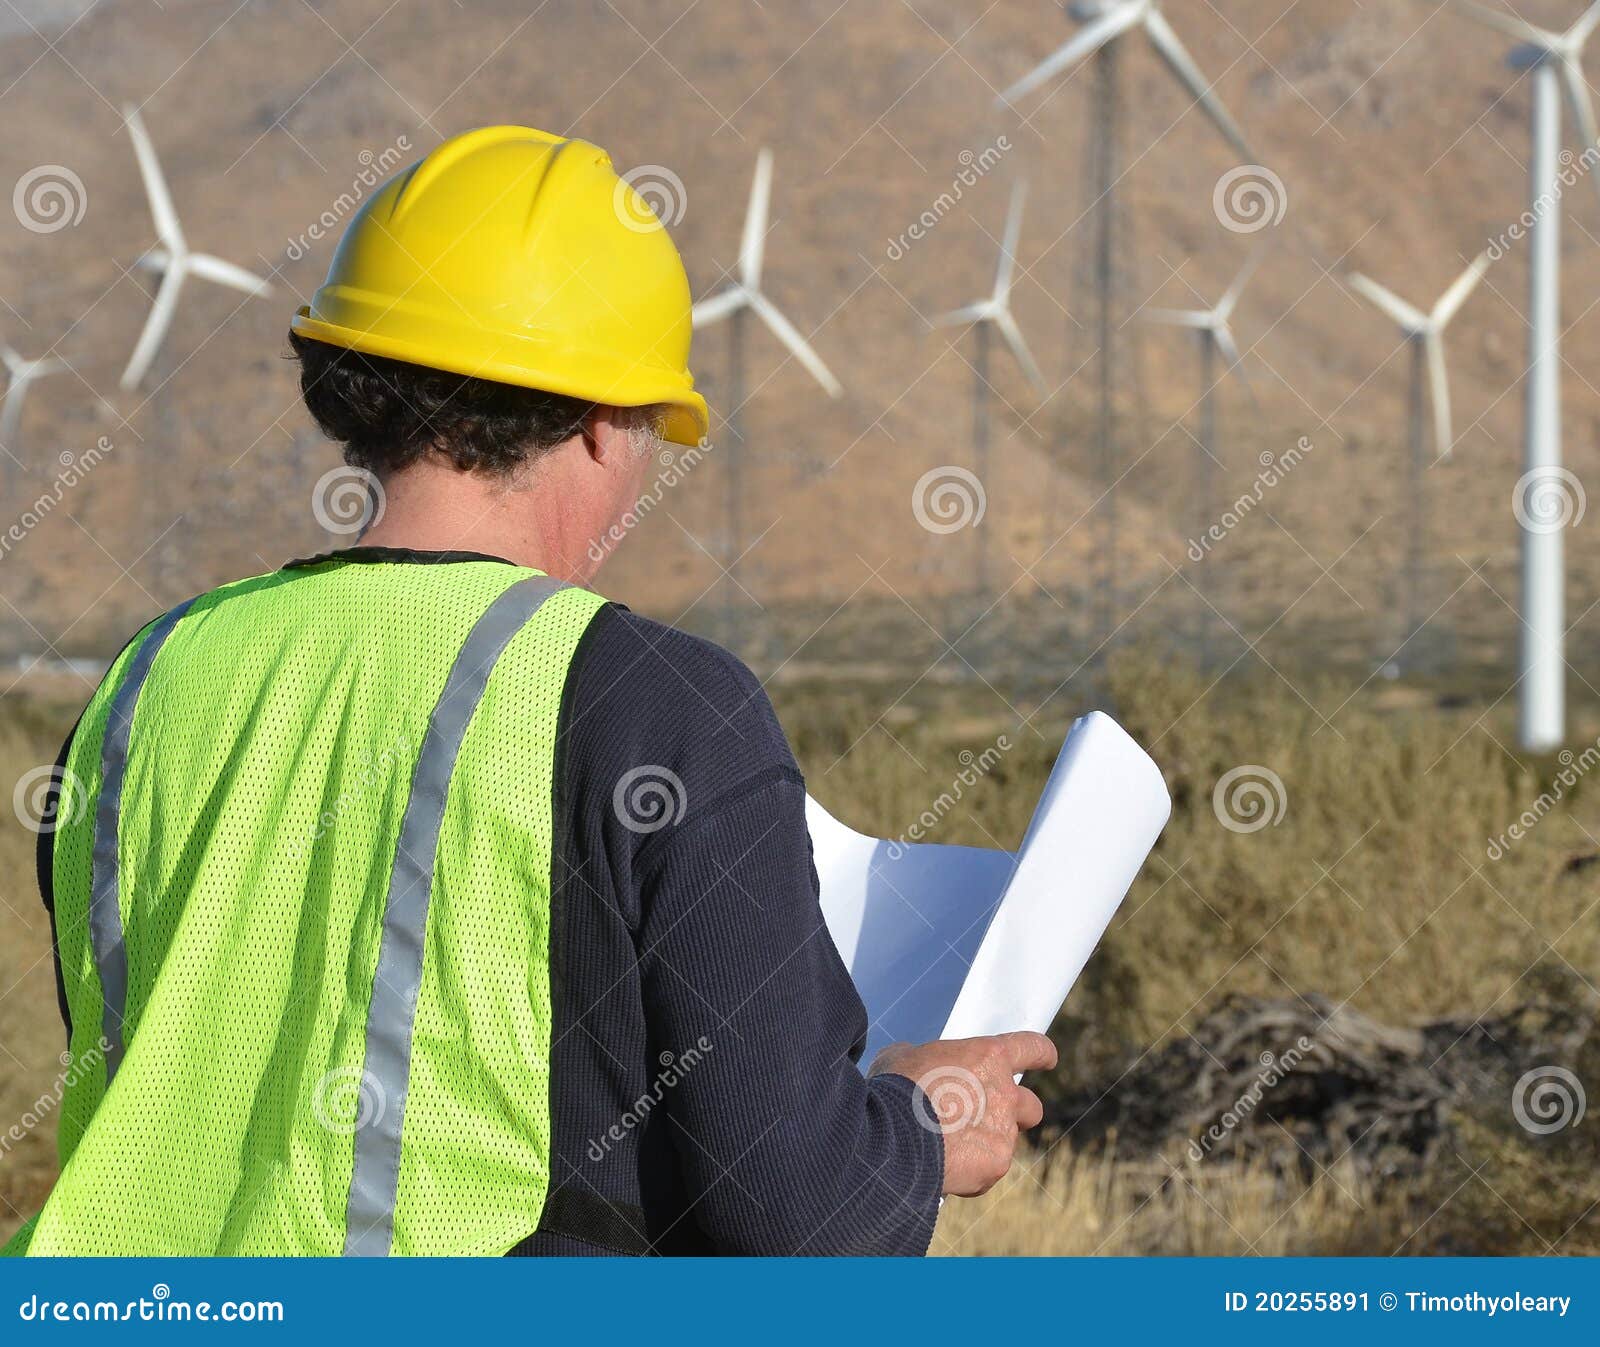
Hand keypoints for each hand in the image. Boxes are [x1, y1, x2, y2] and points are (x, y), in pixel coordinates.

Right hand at [869, 1031, 1056, 1196]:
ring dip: (987, 1144)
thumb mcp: (903, 1056)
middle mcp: (1005, 1093)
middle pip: (1031, 1106)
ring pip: (1006, 1141)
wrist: (889, 1136)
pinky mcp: (995, 1165)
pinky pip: (988, 1169)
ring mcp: (1004, 1132)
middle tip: (986, 1119)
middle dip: (1015, 1113)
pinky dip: (972, 1171)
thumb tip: (920, 1067)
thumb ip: (925, 1058)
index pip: (1031, 1047)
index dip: (1041, 1053)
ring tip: (949, 1149)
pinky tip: (943, 1168)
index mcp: (987, 1057)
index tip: (1048, 1059)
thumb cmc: (893, 1089)